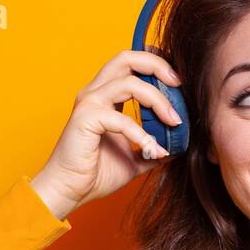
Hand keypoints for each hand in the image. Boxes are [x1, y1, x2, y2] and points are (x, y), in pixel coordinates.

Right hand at [30, 48, 184, 219]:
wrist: (70, 191)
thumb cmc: (97, 174)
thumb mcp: (136, 158)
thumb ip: (154, 147)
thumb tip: (179, 146)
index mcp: (106, 96)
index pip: (131, 64)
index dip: (156, 64)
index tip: (179, 81)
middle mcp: (96, 93)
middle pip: (127, 58)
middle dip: (157, 65)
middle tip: (179, 83)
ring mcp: (89, 103)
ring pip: (129, 82)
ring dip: (158, 99)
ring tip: (175, 121)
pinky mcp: (85, 119)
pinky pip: (121, 119)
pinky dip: (143, 134)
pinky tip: (155, 151)